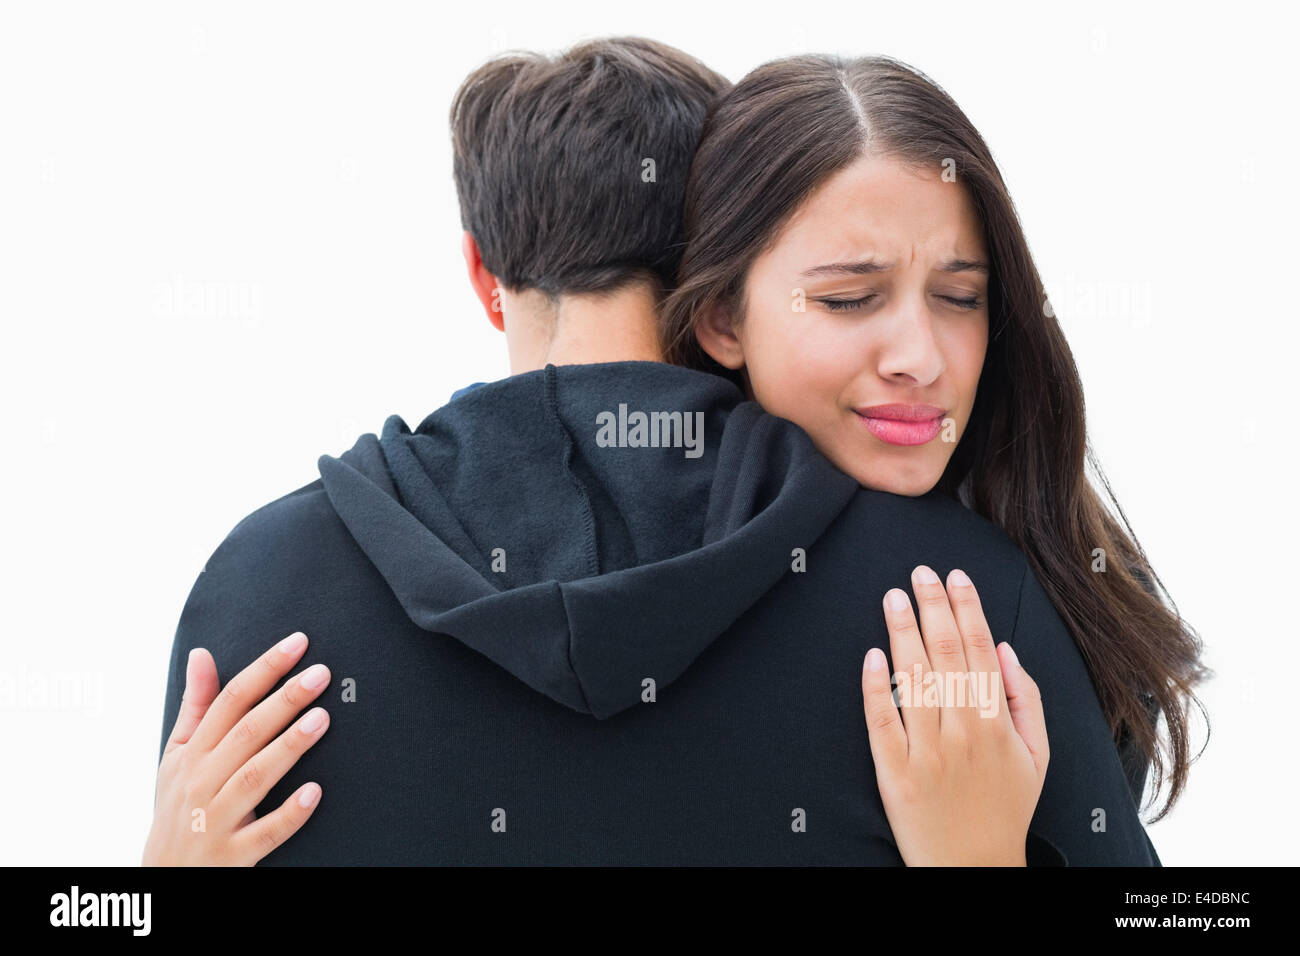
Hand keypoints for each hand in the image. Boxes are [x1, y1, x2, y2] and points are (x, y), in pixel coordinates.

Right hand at [143, 632, 330, 865]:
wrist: (161, 879)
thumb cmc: (175, 808)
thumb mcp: (175, 756)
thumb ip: (195, 706)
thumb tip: (201, 654)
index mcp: (193, 753)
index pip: (230, 701)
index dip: (264, 669)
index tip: (297, 643)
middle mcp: (202, 782)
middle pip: (246, 733)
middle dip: (284, 700)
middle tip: (321, 673)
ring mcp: (216, 820)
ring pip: (255, 778)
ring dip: (289, 747)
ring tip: (322, 719)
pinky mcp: (233, 856)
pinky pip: (265, 833)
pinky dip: (289, 813)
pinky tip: (315, 792)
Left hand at [862, 565, 1048, 865]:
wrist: (973, 868)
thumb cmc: (1005, 808)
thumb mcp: (1037, 756)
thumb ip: (1027, 699)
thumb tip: (1005, 648)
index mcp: (997, 724)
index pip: (980, 651)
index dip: (966, 608)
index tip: (954, 576)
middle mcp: (962, 733)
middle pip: (946, 656)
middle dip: (933, 607)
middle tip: (919, 572)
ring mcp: (926, 752)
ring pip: (913, 681)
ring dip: (902, 634)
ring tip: (893, 597)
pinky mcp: (894, 773)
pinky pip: (882, 722)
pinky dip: (876, 688)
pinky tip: (872, 655)